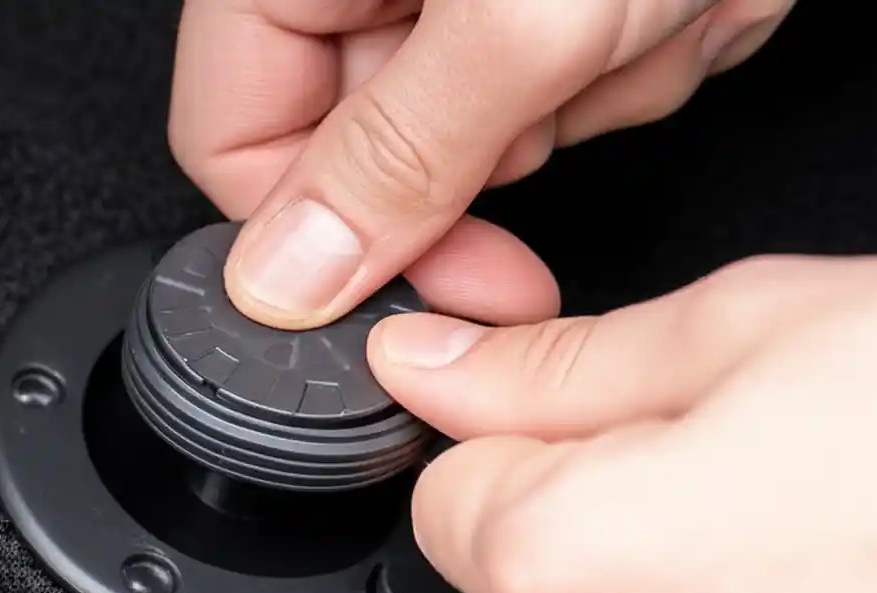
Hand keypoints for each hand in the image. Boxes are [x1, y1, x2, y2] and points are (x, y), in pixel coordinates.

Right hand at [169, 0, 794, 329]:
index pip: (234, 138)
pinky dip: (642, 63)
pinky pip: (579, 94)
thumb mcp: (514, 15)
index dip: (328, 235)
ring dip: (591, 93)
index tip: (428, 281)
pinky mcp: (556, 4)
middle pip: (376, 151)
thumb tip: (286, 278)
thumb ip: (394, 156)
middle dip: (498, 145)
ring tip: (642, 1)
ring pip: (498, 136)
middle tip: (570, 73)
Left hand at [366, 255, 876, 592]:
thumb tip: (432, 367)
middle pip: (513, 577)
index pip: (442, 495)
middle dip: (581, 508)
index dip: (510, 435)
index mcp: (574, 564)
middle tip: (724, 457)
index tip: (580, 406)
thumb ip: (550, 367)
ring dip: (654, 583)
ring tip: (791, 527)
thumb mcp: (744, 330)